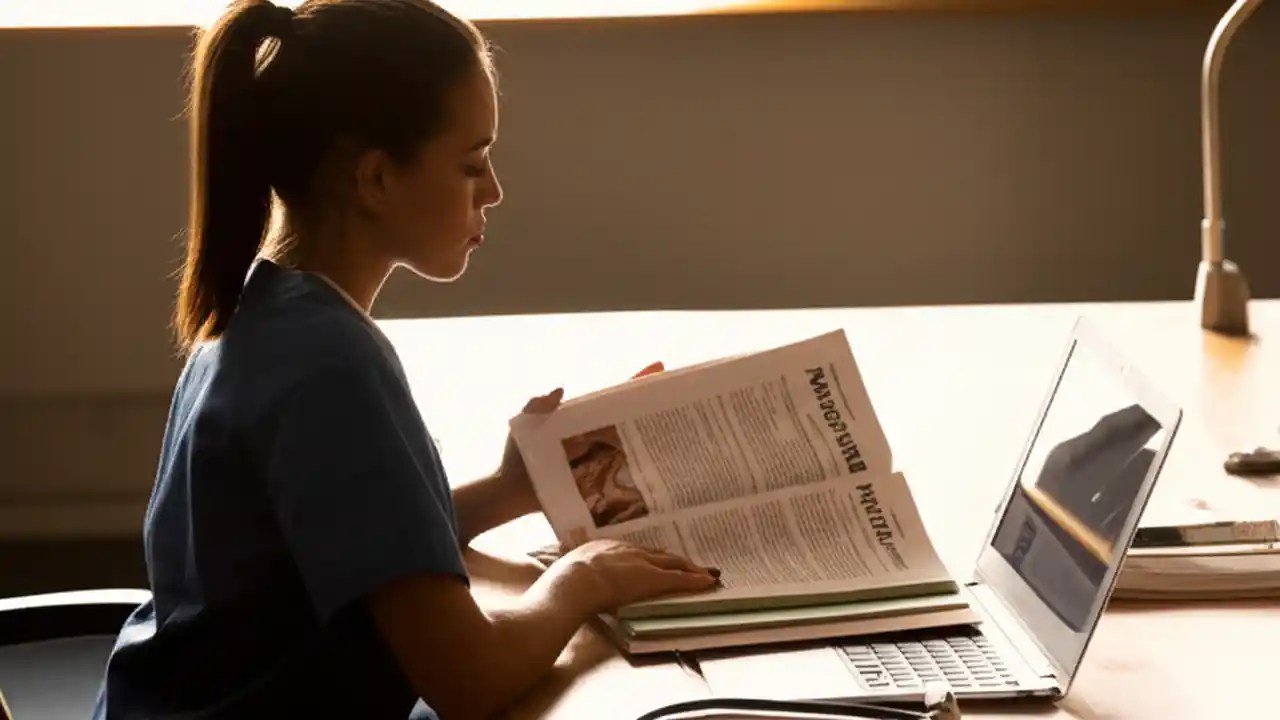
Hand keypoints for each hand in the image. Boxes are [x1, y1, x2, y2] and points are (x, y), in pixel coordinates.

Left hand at [498, 362, 665, 516]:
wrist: (508, 495)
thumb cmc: (515, 458)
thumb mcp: (523, 426)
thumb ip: (536, 408)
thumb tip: (559, 391)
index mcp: (579, 420)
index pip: (609, 398)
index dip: (633, 382)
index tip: (657, 368)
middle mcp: (592, 437)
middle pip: (626, 419)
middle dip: (650, 407)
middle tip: (676, 399)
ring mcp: (596, 459)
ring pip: (627, 445)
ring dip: (650, 440)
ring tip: (674, 432)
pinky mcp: (595, 482)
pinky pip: (619, 474)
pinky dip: (635, 471)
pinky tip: (655, 472)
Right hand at [550, 539, 718, 615]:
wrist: (572, 584)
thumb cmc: (563, 583)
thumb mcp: (565, 571)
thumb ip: (570, 573)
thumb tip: (562, 583)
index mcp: (603, 548)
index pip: (633, 553)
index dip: (647, 558)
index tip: (654, 561)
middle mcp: (626, 550)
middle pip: (656, 554)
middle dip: (673, 560)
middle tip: (689, 564)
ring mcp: (640, 563)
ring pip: (671, 563)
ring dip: (688, 568)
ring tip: (704, 572)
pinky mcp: (652, 578)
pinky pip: (679, 579)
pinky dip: (695, 580)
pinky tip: (708, 581)